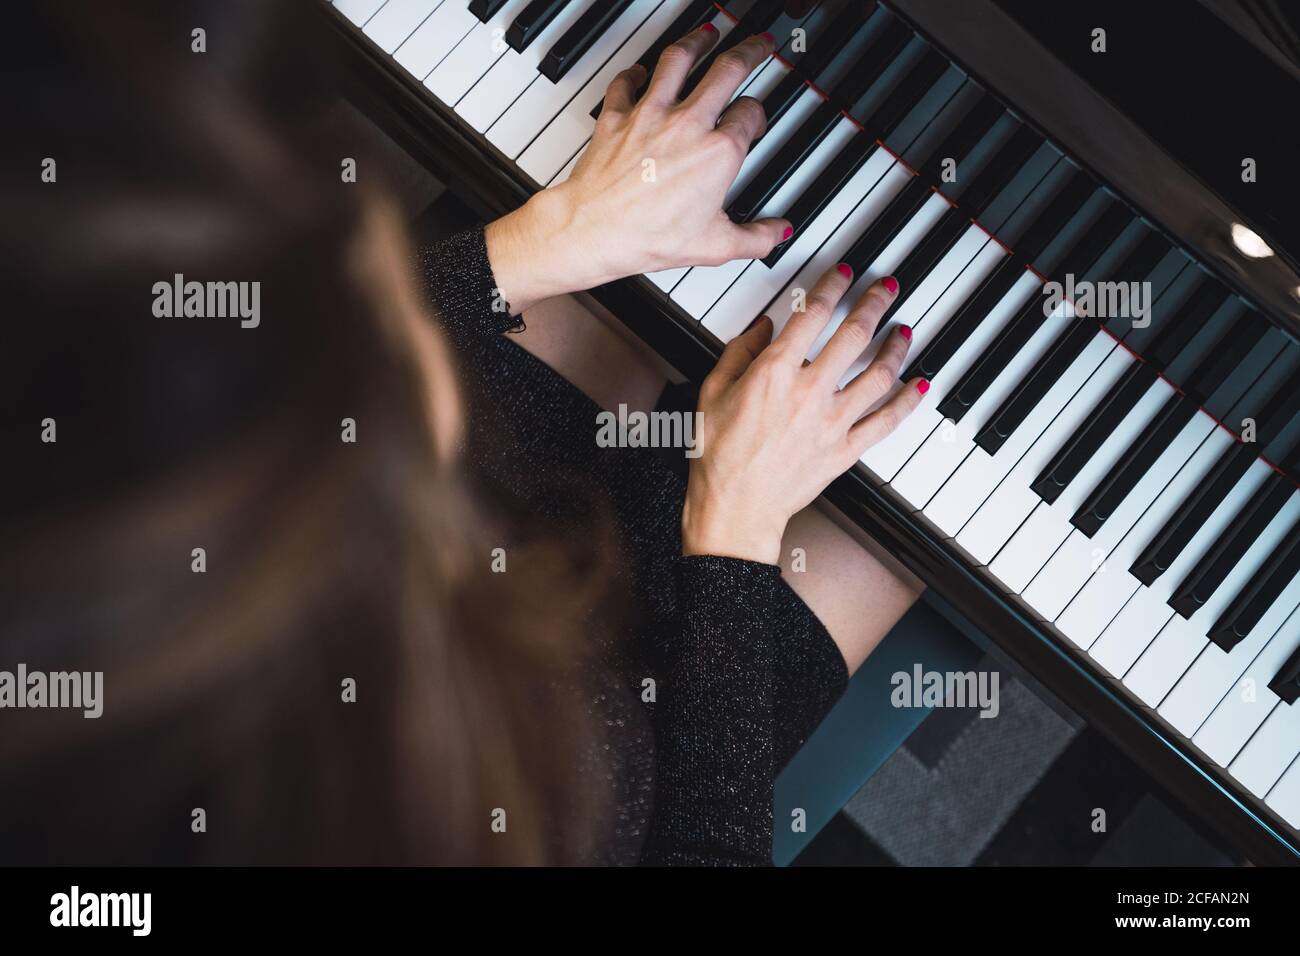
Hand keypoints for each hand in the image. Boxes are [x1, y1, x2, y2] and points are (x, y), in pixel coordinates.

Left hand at [485, 26, 791, 313]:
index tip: (754, 121)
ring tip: (707, 34)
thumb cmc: (649, 236)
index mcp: (718, 152)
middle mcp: (688, 123)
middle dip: (749, 51)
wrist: (594, 230)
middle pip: (727, 70)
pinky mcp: (617, 116)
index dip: (757, 116)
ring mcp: (651, 114)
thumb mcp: (716, 245)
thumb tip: (778, 232)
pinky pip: (626, 81)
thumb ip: (756, 237)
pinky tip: (641, 70)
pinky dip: (634, 72)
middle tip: (758, 44)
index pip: (750, 116)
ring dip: (697, 42)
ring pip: (678, 59)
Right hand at [681, 268, 926, 564]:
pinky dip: (906, 402)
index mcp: (774, 374)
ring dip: (895, 348)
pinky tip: (918, 385)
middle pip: (853, 337)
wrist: (736, 509)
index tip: (844, 273)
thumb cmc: (718, 457)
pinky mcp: (845, 450)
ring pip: (877, 376)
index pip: (811, 316)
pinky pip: (884, 422)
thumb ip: (739, 353)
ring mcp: (831, 423)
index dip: (831, 287)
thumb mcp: (713, 392)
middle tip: (887, 287)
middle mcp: (809, 393)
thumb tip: (761, 327)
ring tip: (904, 331)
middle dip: (874, 304)